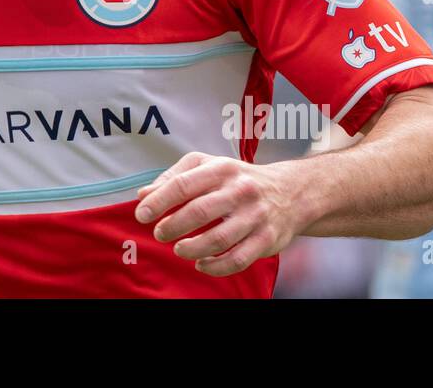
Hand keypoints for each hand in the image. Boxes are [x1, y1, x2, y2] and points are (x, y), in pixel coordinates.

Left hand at [133, 152, 304, 276]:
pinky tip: (201, 264)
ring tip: (178, 249)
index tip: (142, 214)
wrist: (290, 192)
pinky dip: (215, 267)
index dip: (159, 201)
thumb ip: (175, 177)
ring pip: (218, 239)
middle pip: (199, 211)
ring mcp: (255, 216)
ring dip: (192, 248)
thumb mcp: (208, 166)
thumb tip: (144, 194)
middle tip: (159, 234)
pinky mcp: (267, 239)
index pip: (183, 184)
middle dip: (172, 226)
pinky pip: (237, 259)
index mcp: (221, 169)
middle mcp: (240, 190)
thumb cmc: (238, 179)